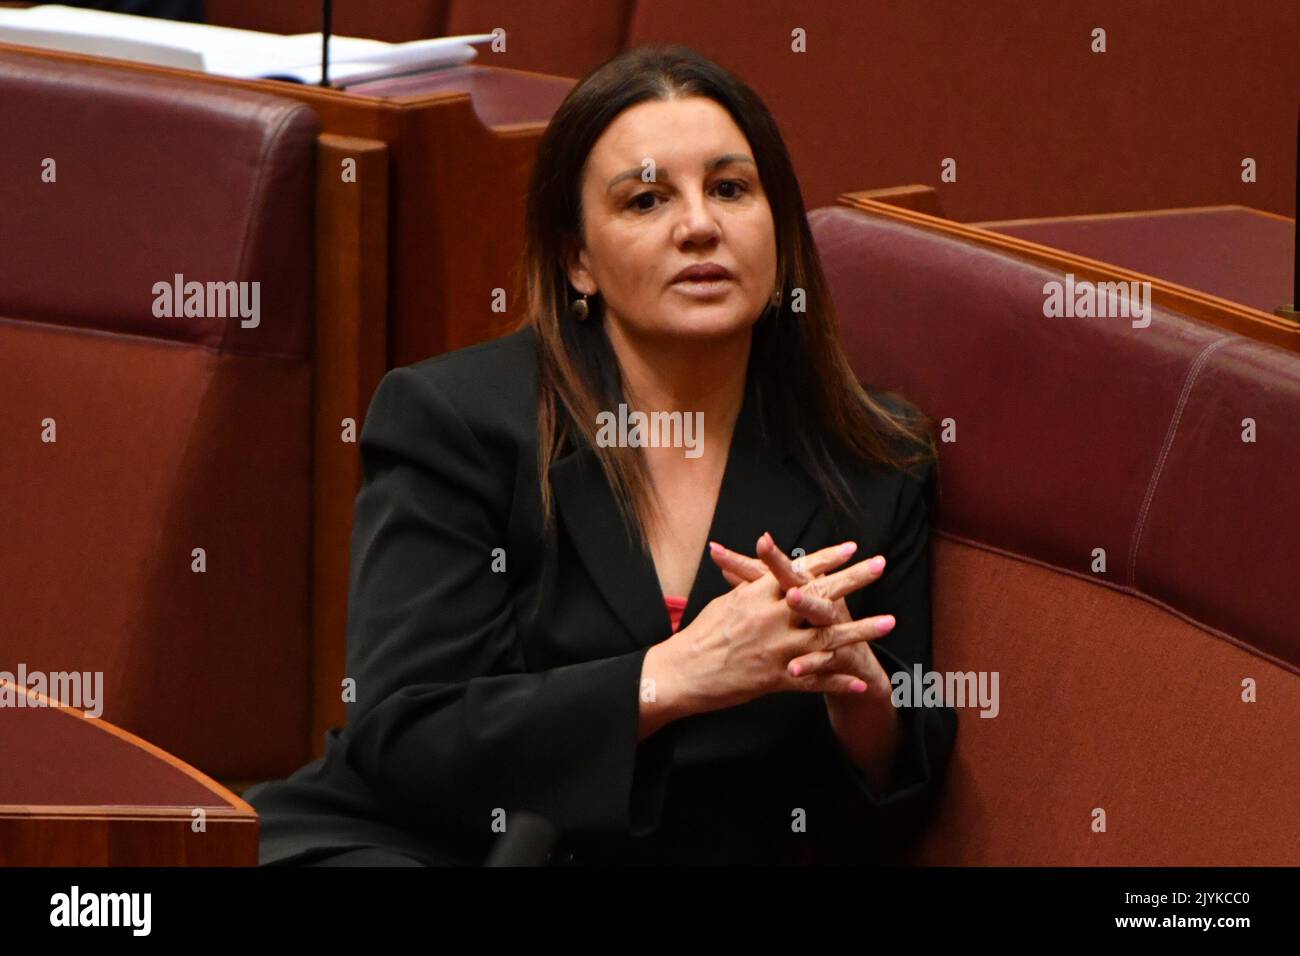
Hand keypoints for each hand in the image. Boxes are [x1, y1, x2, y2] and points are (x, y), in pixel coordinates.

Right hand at [651, 544, 894, 715]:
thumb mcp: (726, 603)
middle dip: (854, 579)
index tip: (852, 547)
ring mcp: (777, 649)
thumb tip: (766, 571)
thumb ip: (751, 587)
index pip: (798, 570)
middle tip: (880, 565)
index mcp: (758, 595)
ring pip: (827, 639)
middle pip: (819, 594)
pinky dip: (837, 681)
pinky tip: (861, 683)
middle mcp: (771, 618)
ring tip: (891, 622)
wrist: (682, 672)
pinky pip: (813, 680)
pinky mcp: (776, 678)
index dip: (826, 558)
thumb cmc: (700, 635)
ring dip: (862, 630)